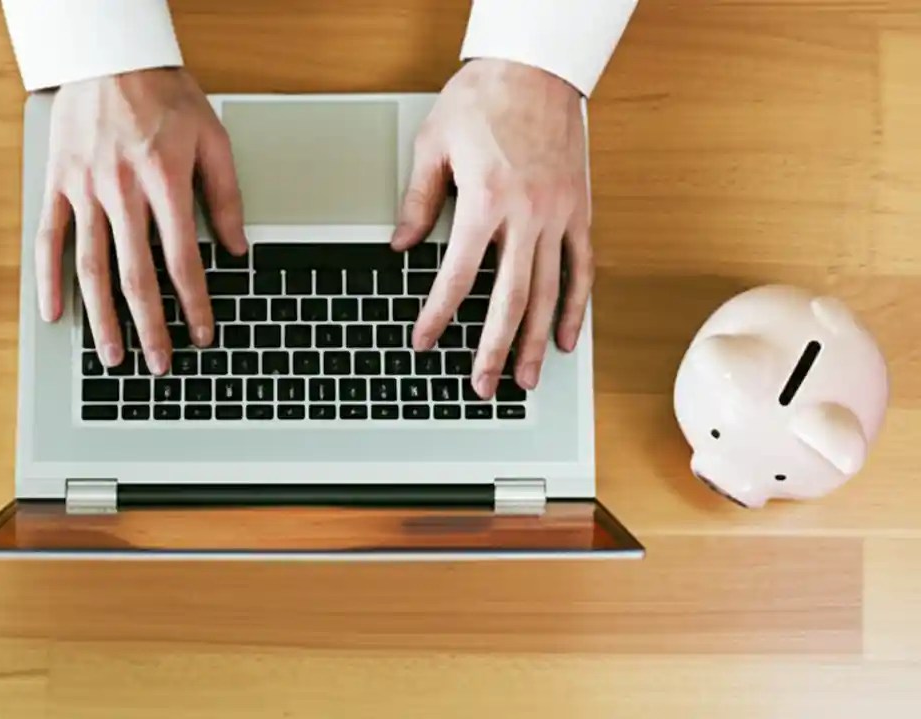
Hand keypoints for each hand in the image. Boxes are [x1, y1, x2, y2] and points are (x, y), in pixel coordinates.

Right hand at [35, 68, 246, 374]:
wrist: (109, 53)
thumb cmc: (163, 92)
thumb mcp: (212, 136)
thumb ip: (225, 195)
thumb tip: (238, 248)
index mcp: (164, 179)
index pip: (182, 259)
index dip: (194, 303)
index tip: (201, 334)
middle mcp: (121, 189)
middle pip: (136, 275)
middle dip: (150, 326)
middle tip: (159, 363)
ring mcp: (84, 188)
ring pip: (91, 267)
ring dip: (102, 318)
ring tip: (112, 355)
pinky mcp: (57, 183)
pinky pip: (48, 238)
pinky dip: (49, 279)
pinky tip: (55, 313)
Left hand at [391, 59, 592, 397]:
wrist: (536, 67)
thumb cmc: (483, 98)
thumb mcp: (433, 144)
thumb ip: (418, 200)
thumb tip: (402, 244)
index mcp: (485, 202)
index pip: (457, 276)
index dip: (439, 315)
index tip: (425, 342)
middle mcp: (527, 216)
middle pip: (509, 300)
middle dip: (494, 349)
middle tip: (482, 384)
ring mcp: (559, 216)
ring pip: (549, 293)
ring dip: (537, 341)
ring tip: (526, 378)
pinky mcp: (580, 210)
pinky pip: (582, 268)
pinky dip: (576, 306)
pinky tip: (568, 337)